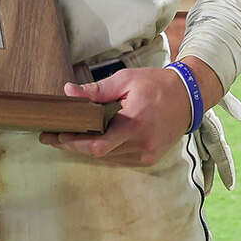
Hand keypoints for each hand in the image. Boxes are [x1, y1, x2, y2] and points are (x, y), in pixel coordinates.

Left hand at [40, 65, 192, 164]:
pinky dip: (105, 152)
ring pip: (108, 159)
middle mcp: (141, 144)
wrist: (188, 97)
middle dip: (73, 147)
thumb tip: (69, 91)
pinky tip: (92, 142)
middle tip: (52, 138)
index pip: (97, 144)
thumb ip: (96, 90)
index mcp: (133, 124)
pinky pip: (120, 159)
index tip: (54, 136)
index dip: (73, 143)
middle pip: (99, 154)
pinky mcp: (150, 157)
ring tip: (68, 139)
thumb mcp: (125, 80)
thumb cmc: (156, 85)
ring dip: (88, 150)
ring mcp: (146, 154)